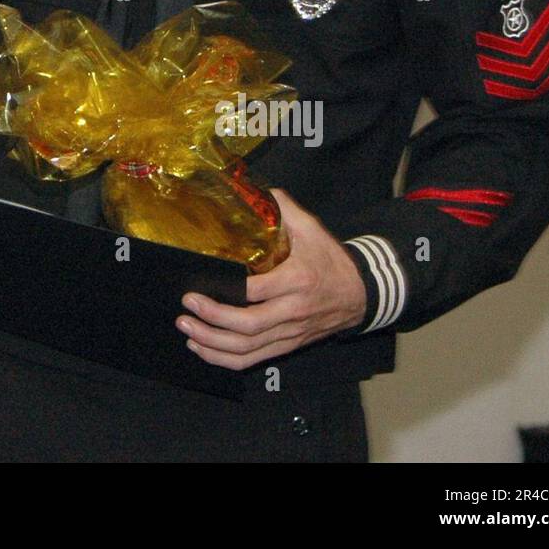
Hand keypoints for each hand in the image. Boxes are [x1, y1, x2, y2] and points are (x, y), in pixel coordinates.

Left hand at [176, 189, 367, 369]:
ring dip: (213, 344)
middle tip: (186, 308)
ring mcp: (290, 332)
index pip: (256, 292)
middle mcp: (292, 310)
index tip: (198, 286)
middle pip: (248, 325)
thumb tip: (251, 188)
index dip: (227, 293)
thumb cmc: (331, 259)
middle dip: (212, 320)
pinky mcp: (289, 345)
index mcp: (296, 280)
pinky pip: (255, 359)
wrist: (361, 293)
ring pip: (249, 349)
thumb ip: (282, 208)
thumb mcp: (311, 228)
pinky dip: (227, 360)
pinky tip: (205, 349)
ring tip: (187, 331)